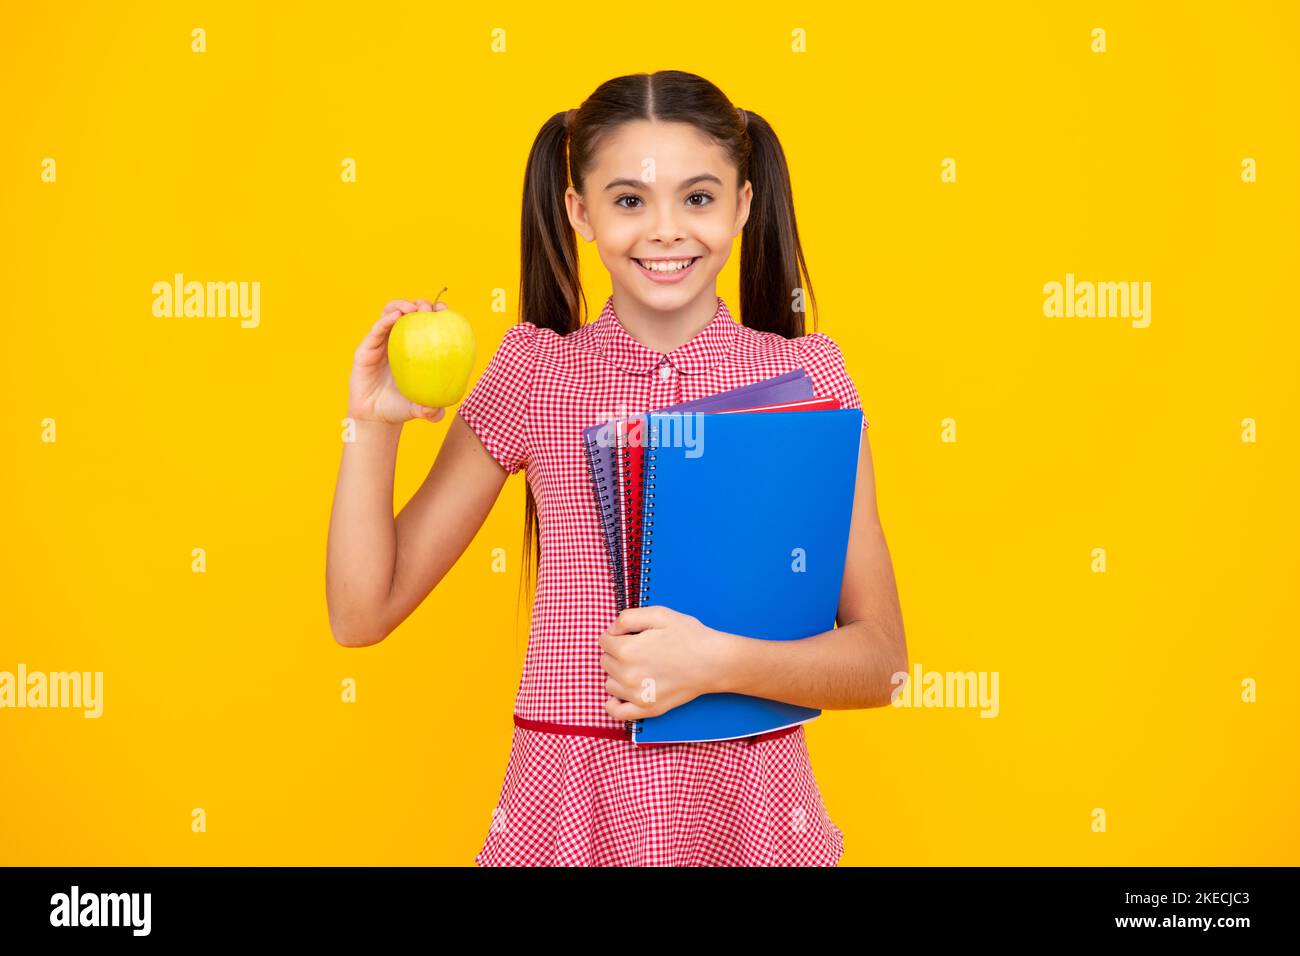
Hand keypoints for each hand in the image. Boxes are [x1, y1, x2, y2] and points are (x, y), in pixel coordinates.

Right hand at [347, 298, 448, 424]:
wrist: (374, 418)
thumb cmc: (400, 409)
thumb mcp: (419, 409)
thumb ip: (431, 411)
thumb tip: (439, 412)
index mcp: (414, 350)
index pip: (426, 324)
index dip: (435, 312)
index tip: (444, 310)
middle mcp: (398, 343)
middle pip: (408, 313)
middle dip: (419, 304)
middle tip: (427, 309)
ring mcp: (381, 344)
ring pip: (389, 314)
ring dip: (400, 305)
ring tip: (411, 309)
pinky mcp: (365, 350)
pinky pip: (376, 331)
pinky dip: (385, 320)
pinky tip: (396, 317)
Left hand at [599, 605, 731, 721]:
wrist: (714, 662)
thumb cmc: (689, 636)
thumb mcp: (659, 614)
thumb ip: (627, 618)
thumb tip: (610, 631)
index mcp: (627, 650)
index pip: (604, 640)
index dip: (617, 634)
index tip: (632, 635)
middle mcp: (627, 675)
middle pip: (605, 661)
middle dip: (617, 653)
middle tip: (640, 649)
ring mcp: (636, 695)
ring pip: (609, 683)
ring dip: (617, 675)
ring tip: (639, 668)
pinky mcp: (646, 709)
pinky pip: (616, 712)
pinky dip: (614, 703)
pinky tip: (624, 693)